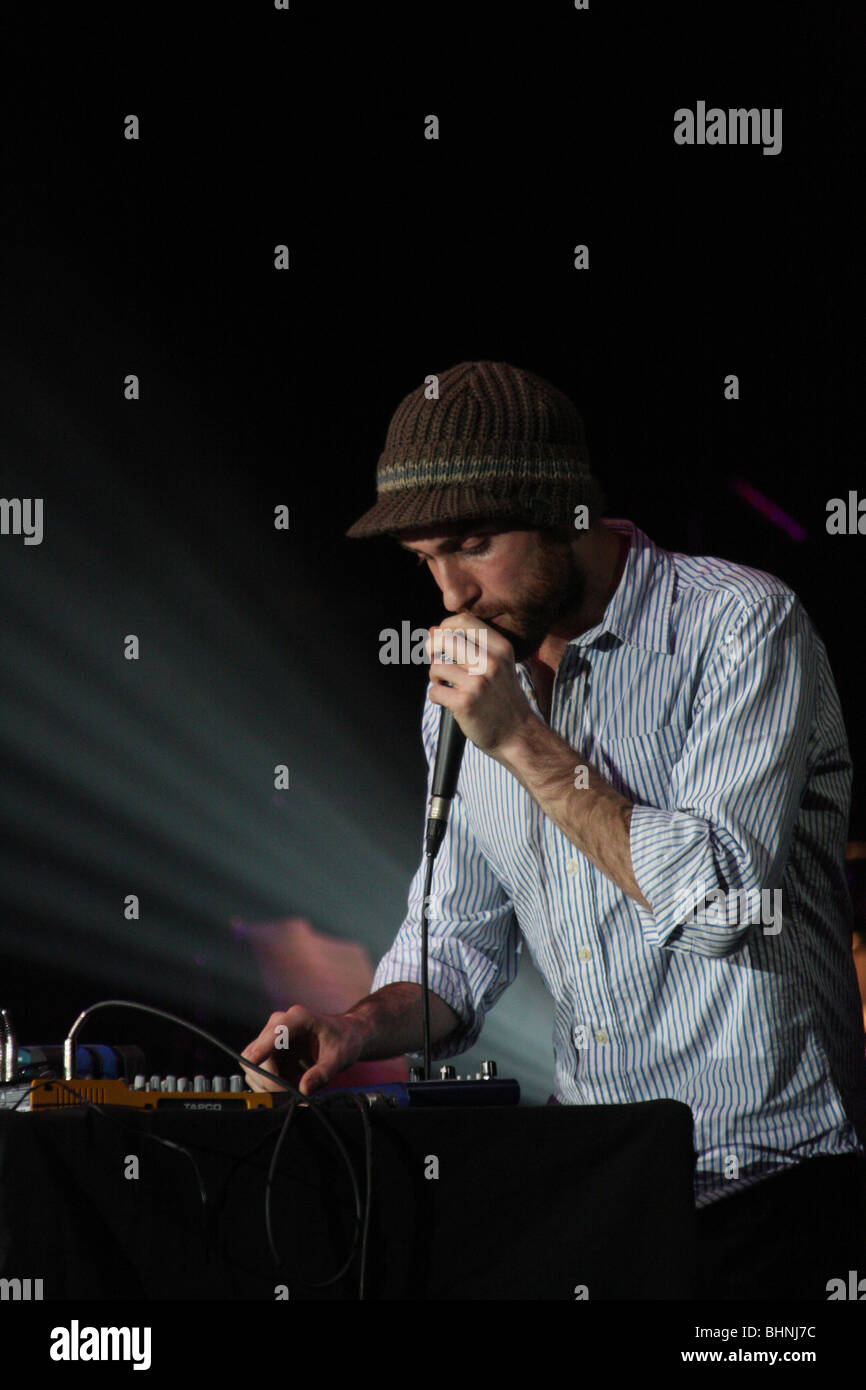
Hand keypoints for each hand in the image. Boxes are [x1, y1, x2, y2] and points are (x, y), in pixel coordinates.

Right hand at [240, 1006, 364, 1096]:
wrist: (347, 1036)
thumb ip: (322, 1073)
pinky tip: (286, 1088)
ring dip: (265, 1083)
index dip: (262, 1047)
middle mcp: (280, 1025)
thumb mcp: (339, 1057)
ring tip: (288, 1093)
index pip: (274, 1033)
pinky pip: (259, 1072)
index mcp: (298, 1018)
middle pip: (255, 1052)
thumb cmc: (344, 1039)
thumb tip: (304, 1089)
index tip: (254, 1062)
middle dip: (266, 1076)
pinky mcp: (271, 1053)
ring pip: (252, 1064)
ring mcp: (273, 1039)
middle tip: (284, 1094)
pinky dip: (268, 1085)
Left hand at [426, 613, 536, 760]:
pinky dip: (436, 697)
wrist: (518, 735)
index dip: (446, 627)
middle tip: (435, 660)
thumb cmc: (503, 699)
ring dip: (435, 677)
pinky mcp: (465, 703)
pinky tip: (448, 701)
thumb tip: (432, 630)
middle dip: (432, 648)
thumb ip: (469, 647)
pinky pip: (434, 691)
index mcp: (501, 648)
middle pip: (445, 639)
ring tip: (447, 686)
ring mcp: (478, 683)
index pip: (465, 621)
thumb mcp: (497, 666)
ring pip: (436, 666)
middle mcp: (491, 662)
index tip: (443, 639)